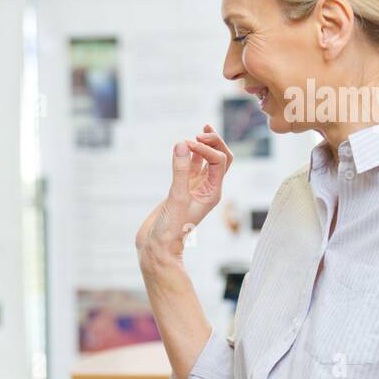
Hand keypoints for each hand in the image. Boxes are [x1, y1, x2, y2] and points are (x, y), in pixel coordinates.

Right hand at [135, 125, 232, 268]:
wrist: (157, 247)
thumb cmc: (170, 230)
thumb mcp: (176, 198)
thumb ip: (180, 170)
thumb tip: (183, 144)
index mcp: (213, 193)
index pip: (219, 161)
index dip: (207, 149)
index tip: (189, 145)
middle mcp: (207, 189)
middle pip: (221, 158)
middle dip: (214, 143)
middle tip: (201, 131)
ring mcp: (194, 189)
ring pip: (206, 161)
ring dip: (203, 146)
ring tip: (196, 133)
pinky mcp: (180, 189)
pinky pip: (191, 167)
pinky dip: (190, 155)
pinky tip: (183, 147)